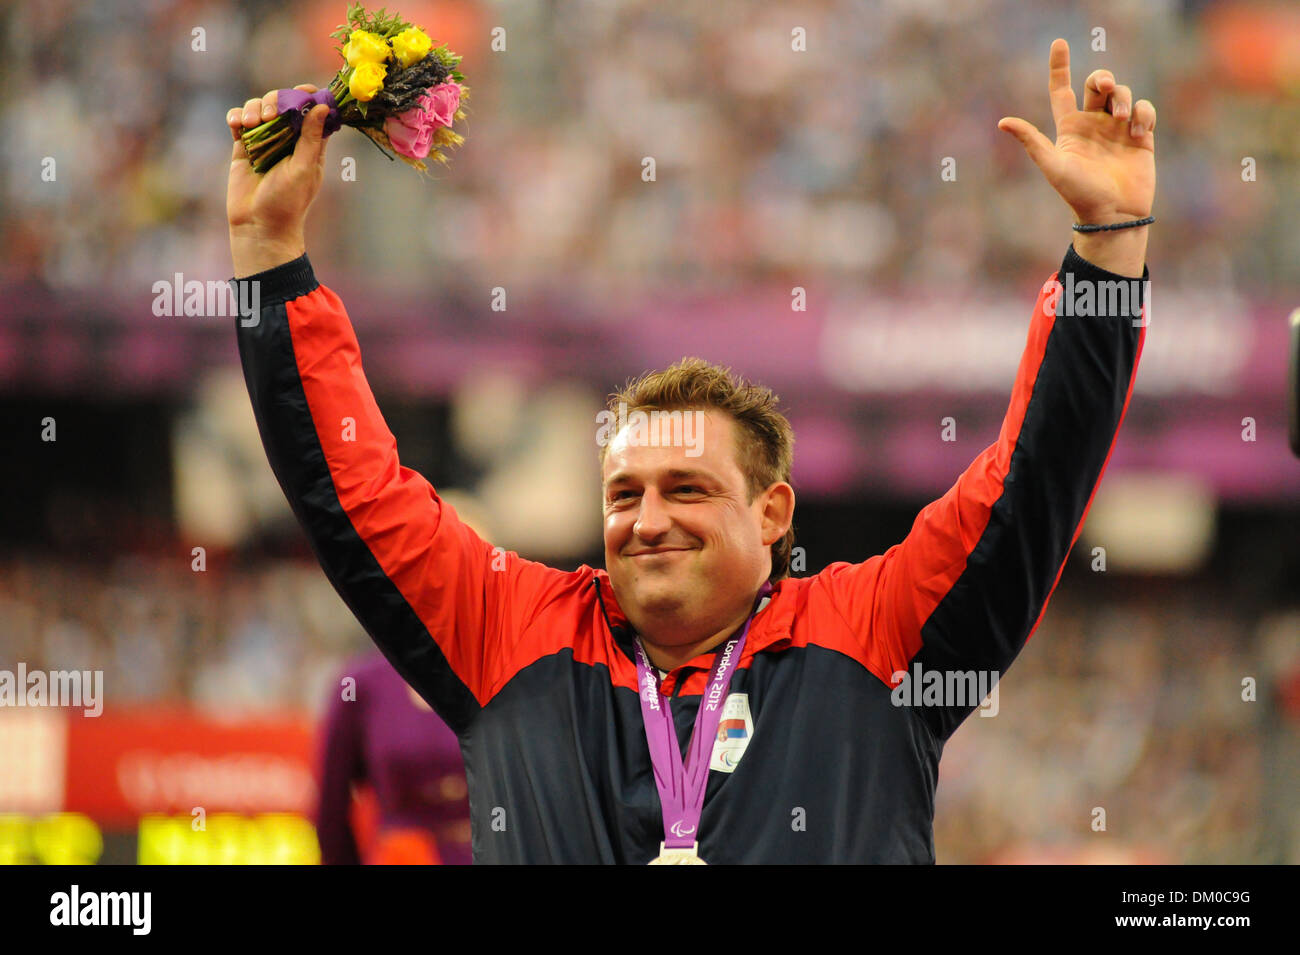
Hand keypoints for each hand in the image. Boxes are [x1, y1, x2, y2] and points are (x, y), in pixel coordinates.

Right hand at [226, 84, 329, 276]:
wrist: (258, 225)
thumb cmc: (288, 202)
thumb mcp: (304, 168)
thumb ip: (312, 138)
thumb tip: (323, 107)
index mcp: (310, 145)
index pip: (313, 112)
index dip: (310, 97)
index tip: (304, 92)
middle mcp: (288, 139)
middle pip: (283, 103)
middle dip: (276, 101)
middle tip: (271, 115)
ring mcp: (264, 141)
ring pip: (258, 108)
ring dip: (253, 108)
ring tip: (250, 123)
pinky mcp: (243, 147)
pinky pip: (238, 121)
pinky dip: (236, 116)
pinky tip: (236, 124)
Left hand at [998, 39, 1155, 229]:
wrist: (1112, 215)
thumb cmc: (1078, 194)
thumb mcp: (1052, 166)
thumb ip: (1031, 142)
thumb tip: (1002, 122)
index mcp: (1068, 128)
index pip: (1061, 90)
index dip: (1059, 67)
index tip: (1059, 43)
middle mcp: (1092, 124)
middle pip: (1097, 84)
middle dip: (1102, 78)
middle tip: (1105, 86)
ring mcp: (1117, 129)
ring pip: (1122, 93)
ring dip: (1122, 98)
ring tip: (1121, 119)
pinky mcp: (1140, 136)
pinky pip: (1143, 109)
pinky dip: (1142, 113)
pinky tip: (1137, 132)